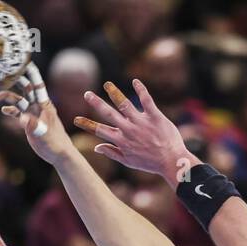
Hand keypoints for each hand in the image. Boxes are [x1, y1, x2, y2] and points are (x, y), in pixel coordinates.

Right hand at [0, 64, 69, 163]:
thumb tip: (23, 119)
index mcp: (45, 105)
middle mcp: (38, 107)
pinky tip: (4, 111)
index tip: (25, 61)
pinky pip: (18, 113)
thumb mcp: (44, 136)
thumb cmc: (55, 144)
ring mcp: (33, 114)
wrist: (59, 155)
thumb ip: (34, 126)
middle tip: (3, 73)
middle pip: (26, 89)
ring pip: (19, 100)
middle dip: (15, 80)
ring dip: (8, 97)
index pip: (37, 85)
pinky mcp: (29, 123)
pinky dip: (11, 111)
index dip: (31, 73)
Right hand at [75, 79, 196, 183]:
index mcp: (122, 141)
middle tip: (87, 94)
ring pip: (125, 105)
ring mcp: (142, 123)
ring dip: (115, 93)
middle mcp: (129, 130)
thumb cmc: (150, 163)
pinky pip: (147, 100)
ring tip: (107, 84)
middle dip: (97, 104)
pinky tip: (135, 81)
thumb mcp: (128, 161)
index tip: (75, 119)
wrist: (172, 161)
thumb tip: (96, 147)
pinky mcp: (155, 117)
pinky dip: (141, 90)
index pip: (100, 131)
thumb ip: (112, 152)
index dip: (87, 125)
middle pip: (109, 114)